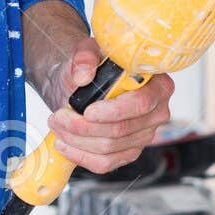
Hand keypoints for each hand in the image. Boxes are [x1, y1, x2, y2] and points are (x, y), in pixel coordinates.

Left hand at [47, 37, 174, 175]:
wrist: (84, 84)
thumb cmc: (94, 67)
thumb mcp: (88, 51)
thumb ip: (85, 57)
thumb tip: (83, 76)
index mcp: (157, 84)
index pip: (142, 103)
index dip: (115, 110)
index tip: (88, 111)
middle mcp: (156, 112)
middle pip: (122, 129)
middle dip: (85, 126)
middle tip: (59, 116)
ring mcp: (144, 136)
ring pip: (110, 148)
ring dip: (77, 140)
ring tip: (57, 126)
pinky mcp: (129, 152)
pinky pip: (106, 163)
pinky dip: (81, 156)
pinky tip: (65, 144)